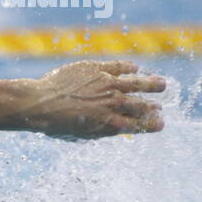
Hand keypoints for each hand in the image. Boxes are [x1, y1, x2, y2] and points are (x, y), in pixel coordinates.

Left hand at [22, 60, 165, 138]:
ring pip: (138, 83)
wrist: (39, 103)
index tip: (160, 123)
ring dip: (152, 84)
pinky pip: (120, 66)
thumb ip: (102, 130)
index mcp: (111, 123)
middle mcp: (114, 103)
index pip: (140, 124)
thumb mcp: (82, 135)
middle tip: (159, 107)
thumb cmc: (55, 124)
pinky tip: (135, 68)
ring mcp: (107, 84)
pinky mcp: (97, 68)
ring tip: (162, 84)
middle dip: (153, 106)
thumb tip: (118, 127)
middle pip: (142, 105)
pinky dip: (130, 67)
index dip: (153, 124)